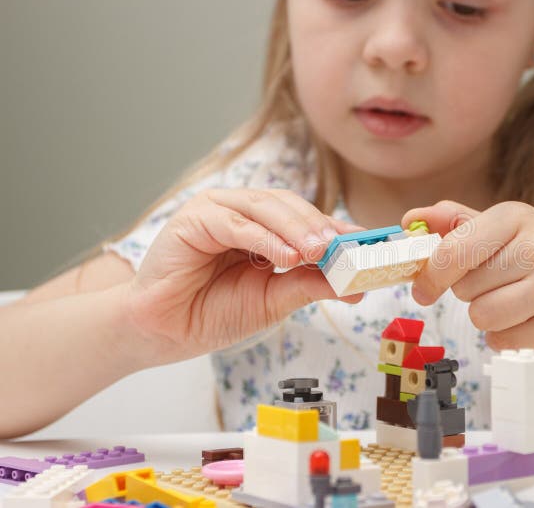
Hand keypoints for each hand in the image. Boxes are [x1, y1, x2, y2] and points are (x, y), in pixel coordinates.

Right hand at [123, 188, 362, 362]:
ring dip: (296, 228)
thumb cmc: (213, 312)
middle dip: (318, 226)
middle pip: (288, 205)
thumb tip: (354, 286)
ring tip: (320, 251)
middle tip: (344, 247)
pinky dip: (265, 238)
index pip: (304, 218)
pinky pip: (236, 223)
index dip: (334, 229)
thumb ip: (309, 285)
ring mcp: (216, 210)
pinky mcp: (193, 219)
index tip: (364, 245)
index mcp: (261, 226)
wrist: (164, 332)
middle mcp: (240, 211)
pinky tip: (287, 256)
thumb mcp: (275, 299)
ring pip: (265, 208)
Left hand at [402, 200, 533, 353]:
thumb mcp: (502, 227)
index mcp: (517, 216)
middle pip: (465, 288)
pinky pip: (501, 341)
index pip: (454, 251)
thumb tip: (410, 219)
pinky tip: (528, 319)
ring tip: (513, 301)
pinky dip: (504, 336)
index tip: (422, 289)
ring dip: (486, 315)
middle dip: (470, 291)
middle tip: (498, 283)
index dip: (430, 275)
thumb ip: (454, 222)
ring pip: (481, 317)